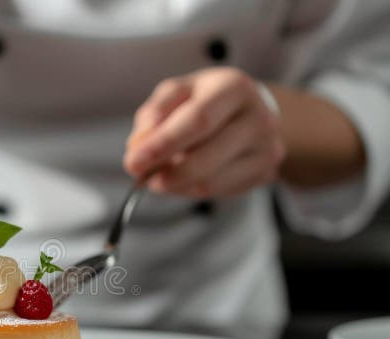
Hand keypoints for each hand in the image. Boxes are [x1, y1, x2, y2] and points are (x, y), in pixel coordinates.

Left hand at [124, 67, 285, 197]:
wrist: (251, 112)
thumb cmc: (207, 101)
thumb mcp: (178, 93)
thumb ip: (154, 113)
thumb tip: (138, 144)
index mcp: (233, 87)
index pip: (197, 120)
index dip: (162, 145)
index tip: (133, 162)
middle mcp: (258, 117)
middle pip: (205, 157)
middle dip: (166, 173)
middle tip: (141, 178)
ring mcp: (266, 148)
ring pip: (209, 182)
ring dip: (174, 185)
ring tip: (159, 177)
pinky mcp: (265, 173)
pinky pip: (217, 192)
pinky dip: (190, 190)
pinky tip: (183, 179)